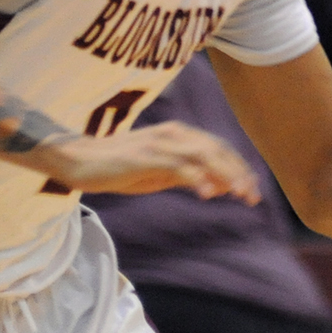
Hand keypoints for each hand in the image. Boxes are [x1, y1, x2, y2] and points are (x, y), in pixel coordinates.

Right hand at [34, 120, 260, 202]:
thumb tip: (216, 186)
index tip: (252, 190)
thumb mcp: (157, 173)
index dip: (238, 167)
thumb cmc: (117, 167)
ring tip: (240, 195)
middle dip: (239, 173)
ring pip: (202, 155)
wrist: (78, 161)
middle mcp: (172, 134)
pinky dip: (196, 178)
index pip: (218, 148)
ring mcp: (158, 144)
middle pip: (216, 150)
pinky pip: (177, 166)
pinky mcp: (144, 156)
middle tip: (253, 198)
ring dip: (225, 175)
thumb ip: (185, 176)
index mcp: (177, 135)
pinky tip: (208, 194)